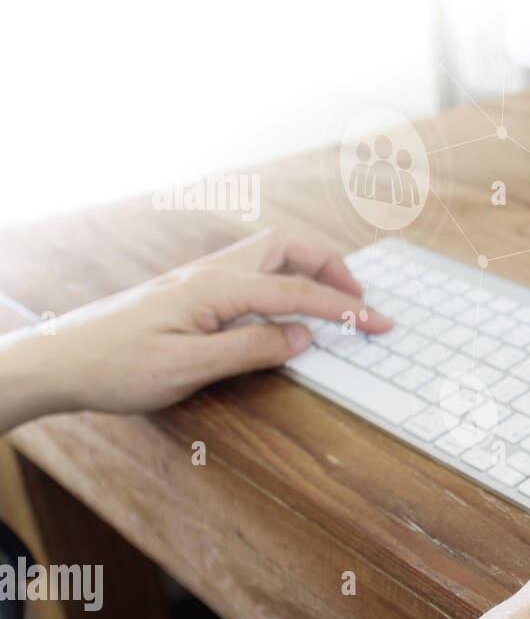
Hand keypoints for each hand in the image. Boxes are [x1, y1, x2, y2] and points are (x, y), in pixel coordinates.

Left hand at [0, 228, 390, 430]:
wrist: (60, 360)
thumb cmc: (116, 367)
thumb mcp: (189, 369)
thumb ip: (251, 349)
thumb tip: (301, 337)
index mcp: (218, 288)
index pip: (298, 293)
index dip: (345, 308)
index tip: (380, 323)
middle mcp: (211, 273)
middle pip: (288, 249)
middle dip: (332, 267)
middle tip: (360, 298)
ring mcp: (199, 278)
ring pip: (268, 254)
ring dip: (306, 268)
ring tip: (330, 298)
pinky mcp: (189, 291)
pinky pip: (250, 271)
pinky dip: (282, 278)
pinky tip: (282, 306)